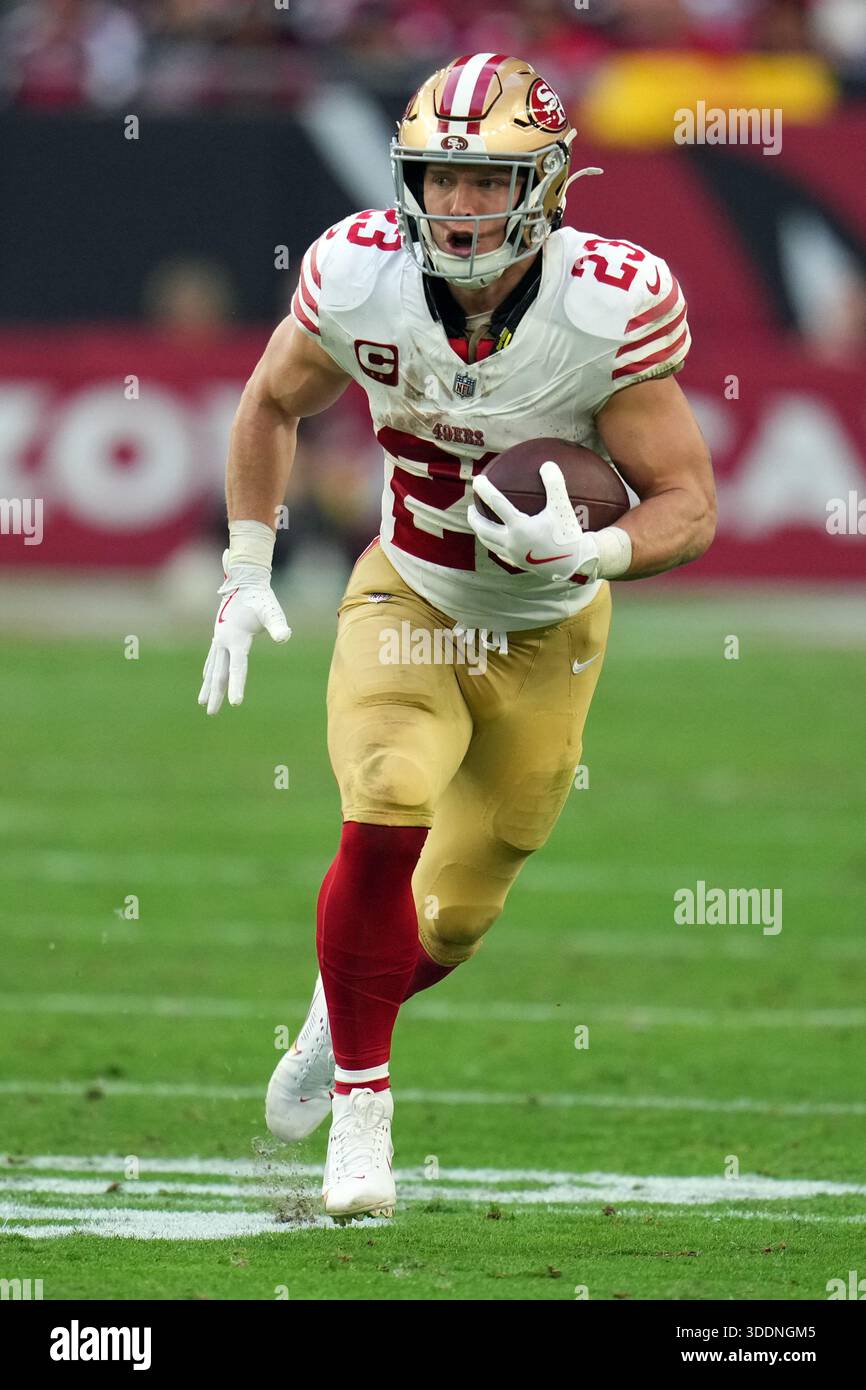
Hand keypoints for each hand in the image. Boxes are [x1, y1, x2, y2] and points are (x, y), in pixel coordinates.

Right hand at [198, 550, 290, 714]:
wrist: (245, 581)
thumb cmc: (261, 598)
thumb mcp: (272, 612)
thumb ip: (277, 625)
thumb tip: (285, 637)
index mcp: (236, 639)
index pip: (237, 668)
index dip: (238, 686)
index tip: (236, 704)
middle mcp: (224, 641)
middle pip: (220, 673)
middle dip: (216, 694)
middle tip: (211, 713)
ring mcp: (219, 639)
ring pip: (213, 668)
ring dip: (208, 686)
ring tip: (203, 703)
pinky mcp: (220, 636)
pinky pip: (213, 659)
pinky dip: (209, 671)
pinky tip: (206, 679)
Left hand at [467, 461, 601, 581]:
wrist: (576, 563)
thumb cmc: (568, 534)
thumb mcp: (562, 507)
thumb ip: (554, 484)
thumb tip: (547, 464)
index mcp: (519, 527)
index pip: (496, 503)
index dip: (485, 490)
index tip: (477, 480)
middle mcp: (512, 542)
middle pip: (484, 528)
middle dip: (474, 517)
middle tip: (471, 507)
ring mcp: (513, 555)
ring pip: (489, 543)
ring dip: (480, 532)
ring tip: (479, 524)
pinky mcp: (518, 564)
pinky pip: (500, 554)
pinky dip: (494, 545)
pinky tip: (496, 542)